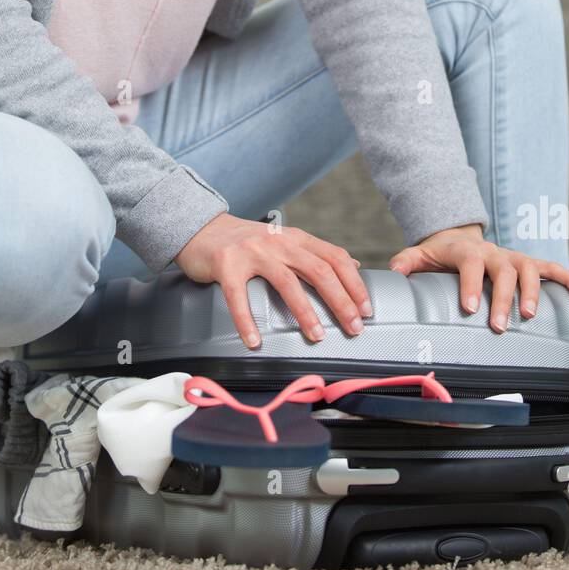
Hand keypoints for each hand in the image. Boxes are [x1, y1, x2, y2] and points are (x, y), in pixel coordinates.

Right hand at [174, 213, 371, 349]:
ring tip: (317, 336)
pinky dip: (247, 322)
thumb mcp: (286, 240)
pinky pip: (239, 297)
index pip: (335, 258)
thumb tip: (352, 265)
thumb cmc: (247, 241)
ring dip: (305, 313)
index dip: (354, 284)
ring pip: (286, 283)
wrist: (203, 228)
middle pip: (319, 271)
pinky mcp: (227, 264)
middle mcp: (279, 242)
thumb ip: (316, 253)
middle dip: (340, 302)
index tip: (366, 309)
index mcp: (296, 238)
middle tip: (353, 328)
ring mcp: (253, 252)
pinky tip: (255, 341)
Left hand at [389, 223, 568, 332]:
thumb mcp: (419, 255)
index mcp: (467, 250)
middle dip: (503, 297)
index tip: (470, 308)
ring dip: (533, 291)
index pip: (471, 263)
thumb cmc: (441, 254)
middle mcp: (494, 252)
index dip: (471, 284)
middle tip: (499, 325)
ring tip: (530, 316)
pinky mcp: (530, 264)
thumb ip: (406, 263)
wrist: (460, 237)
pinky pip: (554, 269)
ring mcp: (514, 257)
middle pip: (504, 270)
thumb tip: (394, 274)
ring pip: (530, 269)